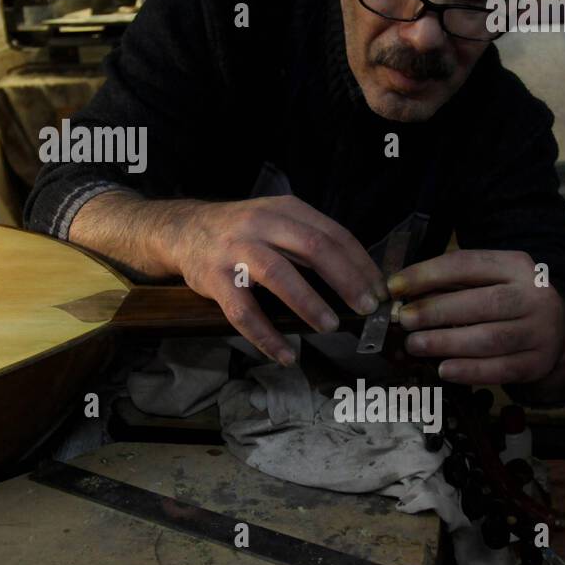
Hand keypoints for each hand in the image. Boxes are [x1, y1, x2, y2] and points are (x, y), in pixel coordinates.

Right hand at [162, 196, 385, 366]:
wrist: (184, 230)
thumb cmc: (241, 232)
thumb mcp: (276, 221)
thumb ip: (310, 242)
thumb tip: (359, 279)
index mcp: (284, 210)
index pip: (333, 234)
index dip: (361, 264)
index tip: (379, 291)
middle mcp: (260, 224)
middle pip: (313, 248)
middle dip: (346, 280)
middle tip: (367, 307)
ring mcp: (235, 250)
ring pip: (279, 275)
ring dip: (309, 303)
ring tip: (330, 326)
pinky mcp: (214, 278)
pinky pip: (244, 312)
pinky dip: (266, 336)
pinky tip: (285, 354)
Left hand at [390, 249, 564, 385]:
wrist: (558, 331)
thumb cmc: (505, 301)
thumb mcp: (486, 280)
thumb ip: (449, 284)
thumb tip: (401, 294)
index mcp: (517, 266)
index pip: (467, 263)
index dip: (427, 274)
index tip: (394, 286)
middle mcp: (535, 296)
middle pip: (482, 303)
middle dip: (436, 311)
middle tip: (403, 320)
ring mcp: (541, 331)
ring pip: (490, 338)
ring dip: (446, 343)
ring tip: (415, 345)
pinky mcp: (539, 363)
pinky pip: (501, 369)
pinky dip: (469, 370)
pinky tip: (443, 369)